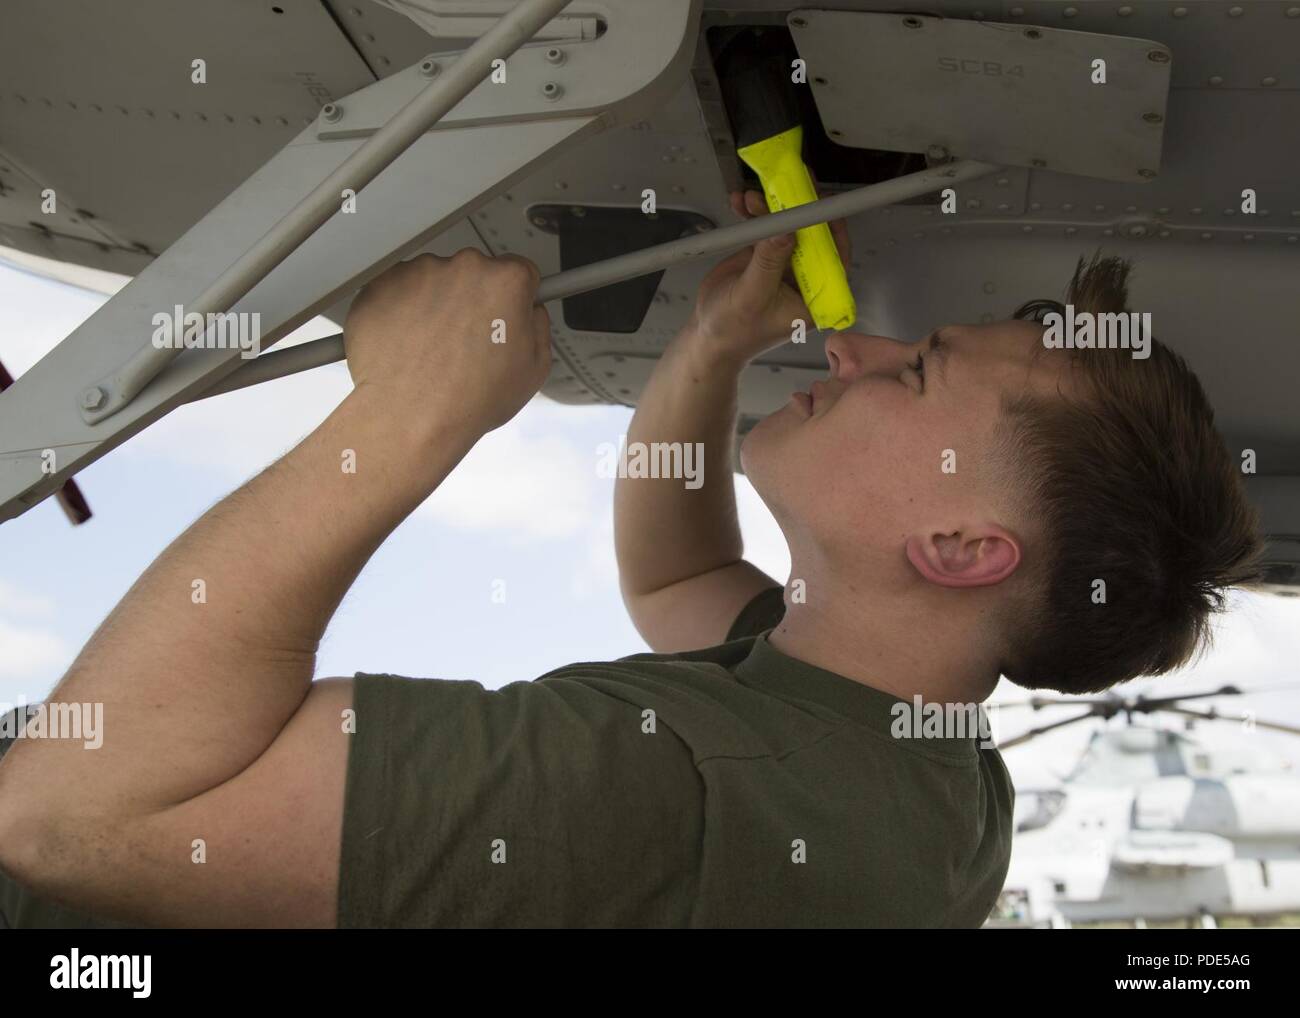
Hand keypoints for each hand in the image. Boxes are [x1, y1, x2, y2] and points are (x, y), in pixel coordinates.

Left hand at [343, 249, 551, 436]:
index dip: (515, 297)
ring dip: (436, 307)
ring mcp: (418, 274)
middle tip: (469, 343)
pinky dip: (402, 313)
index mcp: (505, 281)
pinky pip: (398, 292)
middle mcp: (462, 268)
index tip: (507, 310)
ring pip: (434, 282)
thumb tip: (530, 315)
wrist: (410, 417)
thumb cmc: (467, 399)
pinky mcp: (381, 285)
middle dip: (474, 302)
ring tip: (434, 352)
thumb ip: (538, 328)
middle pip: (475, 274)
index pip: (520, 271)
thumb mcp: (533, 370)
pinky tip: (410, 347)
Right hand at [686, 189, 850, 367]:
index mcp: (813, 298)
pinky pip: (767, 227)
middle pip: (812, 236)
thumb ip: (769, 263)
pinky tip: (742, 203)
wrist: (708, 334)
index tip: (821, 205)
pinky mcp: (767, 254)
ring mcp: (785, 264)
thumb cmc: (732, 331)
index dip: (830, 230)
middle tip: (791, 186)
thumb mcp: (752, 297)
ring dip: (772, 208)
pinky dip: (755, 213)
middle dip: (799, 209)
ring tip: (752, 197)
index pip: (833, 259)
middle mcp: (805, 279)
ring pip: (789, 226)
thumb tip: (788, 230)